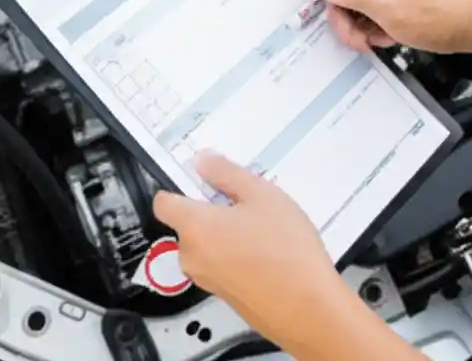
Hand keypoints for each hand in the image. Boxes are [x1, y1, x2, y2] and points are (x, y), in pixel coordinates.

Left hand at [153, 153, 349, 351]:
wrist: (308, 309)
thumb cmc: (286, 252)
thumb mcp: (262, 195)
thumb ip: (226, 174)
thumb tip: (203, 162)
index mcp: (194, 227)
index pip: (163, 202)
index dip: (180, 186)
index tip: (203, 179)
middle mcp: (191, 256)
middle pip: (188, 223)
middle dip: (212, 210)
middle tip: (246, 203)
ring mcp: (206, 279)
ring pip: (207, 244)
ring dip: (227, 233)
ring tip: (263, 229)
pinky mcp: (223, 295)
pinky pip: (221, 265)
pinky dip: (236, 255)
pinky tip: (267, 252)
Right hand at [310, 0, 471, 53]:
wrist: (463, 29)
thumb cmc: (433, 15)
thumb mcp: (387, 7)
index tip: (320, 0)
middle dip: (340, 12)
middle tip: (351, 35)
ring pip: (347, 2)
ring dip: (352, 26)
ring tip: (369, 41)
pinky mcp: (384, 1)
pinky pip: (361, 14)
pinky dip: (366, 29)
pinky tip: (382, 37)